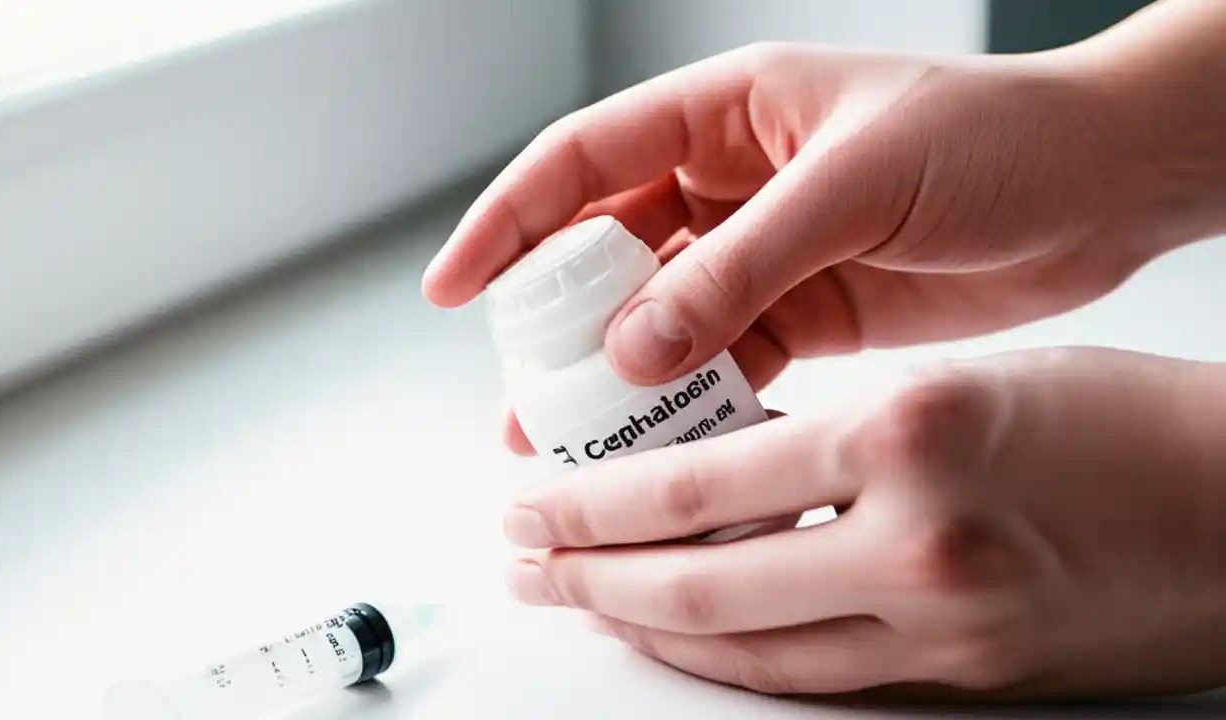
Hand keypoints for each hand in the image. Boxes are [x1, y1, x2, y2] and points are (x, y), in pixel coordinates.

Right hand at [424, 37, 1222, 453]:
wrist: (1104, 186)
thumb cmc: (997, 138)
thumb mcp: (853, 186)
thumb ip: (741, 267)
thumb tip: (636, 342)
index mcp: (730, 112)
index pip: (587, 160)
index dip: (510, 221)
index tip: (455, 286)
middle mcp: (735, 180)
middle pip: (611, 250)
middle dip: (560, 321)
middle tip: (527, 396)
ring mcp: (768, 251)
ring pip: (663, 317)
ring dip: (621, 377)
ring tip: (578, 440)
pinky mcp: (810, 311)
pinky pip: (729, 360)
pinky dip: (698, 401)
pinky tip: (669, 439)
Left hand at [500, 348, 1225, 698]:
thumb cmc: (1124, 421)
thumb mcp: (959, 383)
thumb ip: (834, 436)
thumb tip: (721, 477)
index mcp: (905, 433)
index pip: (696, 484)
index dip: (591, 503)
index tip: (531, 503)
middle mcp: (913, 541)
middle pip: (697, 580)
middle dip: (587, 575)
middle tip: (521, 563)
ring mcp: (939, 627)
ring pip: (745, 647)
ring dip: (645, 626)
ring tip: (579, 604)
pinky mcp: (965, 680)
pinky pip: (813, 677)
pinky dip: (732, 659)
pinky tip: (683, 640)